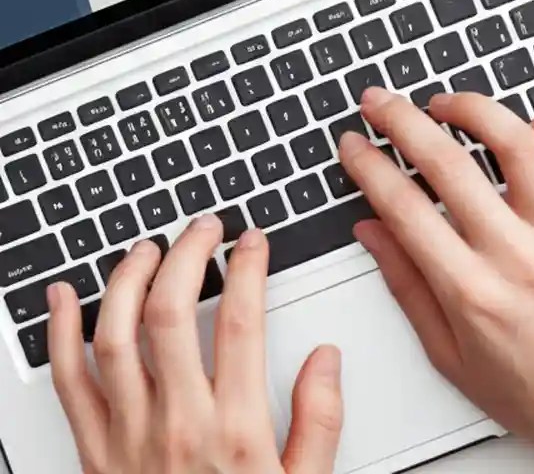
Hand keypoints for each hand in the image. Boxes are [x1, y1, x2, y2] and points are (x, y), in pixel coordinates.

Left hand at [47, 216, 343, 472]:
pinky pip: (68, 381)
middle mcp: (177, 426)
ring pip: (115, 337)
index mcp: (235, 432)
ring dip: (128, 280)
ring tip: (146, 249)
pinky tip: (66, 298)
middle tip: (202, 229)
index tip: (252, 243)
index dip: (247, 270)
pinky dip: (61, 333)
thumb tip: (325, 359)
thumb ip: (319, 421)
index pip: (241, 325)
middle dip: (187, 257)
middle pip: (172, 316)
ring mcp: (127, 436)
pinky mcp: (94, 452)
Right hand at [340, 89, 533, 473]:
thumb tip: (373, 233)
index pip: (403, 206)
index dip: (368, 165)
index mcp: (471, 292)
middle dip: (400, 121)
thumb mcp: (454, 358)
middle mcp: (516, 255)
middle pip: (446, 162)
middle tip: (381, 103)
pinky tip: (530, 128)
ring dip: (473, 109)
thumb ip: (409, 289)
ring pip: (515, 142)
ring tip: (447, 103)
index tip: (354, 144)